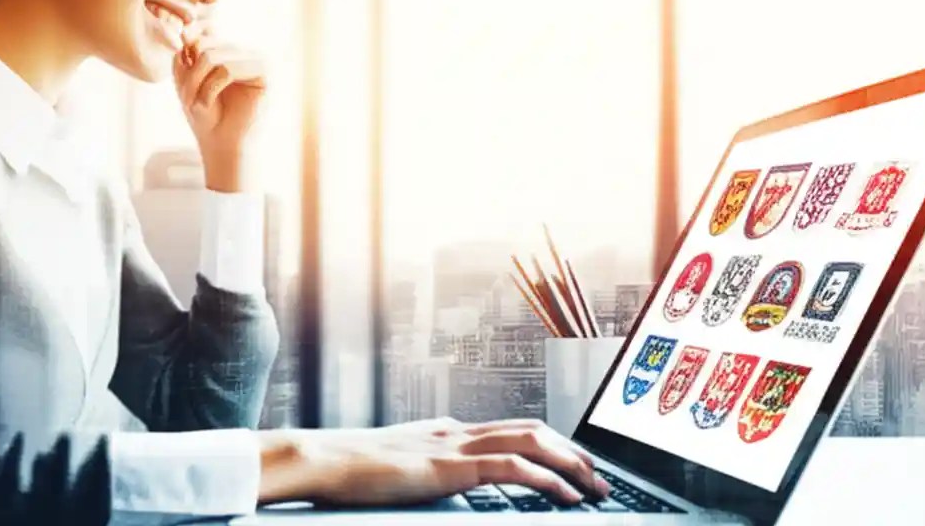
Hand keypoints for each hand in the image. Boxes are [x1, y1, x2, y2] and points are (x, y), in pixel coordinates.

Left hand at [171, 19, 265, 191]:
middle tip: (186, 99)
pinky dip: (210, 89)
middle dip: (190, 74)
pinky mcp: (265, 74)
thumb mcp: (186, 78)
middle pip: (205, 45)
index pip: (201, 35)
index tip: (182, 82)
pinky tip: (208, 104)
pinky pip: (228, 70)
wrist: (222, 145)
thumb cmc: (206, 115)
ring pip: (214, 57)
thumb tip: (187, 29)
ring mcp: (257, 60)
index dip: (186, 57)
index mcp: (229, 49)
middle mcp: (245, 51)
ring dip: (197, 84)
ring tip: (196, 104)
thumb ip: (186, 52)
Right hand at [259, 418, 609, 506]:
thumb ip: (424, 467)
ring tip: (595, 486)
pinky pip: (512, 469)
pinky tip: (565, 495)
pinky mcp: (450, 467)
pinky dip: (546, 479)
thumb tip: (441, 477)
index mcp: (447, 431)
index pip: (513, 429)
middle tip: (600, 476)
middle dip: (572, 451)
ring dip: (571, 464)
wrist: (324, 459)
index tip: (576, 463)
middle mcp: (457, 431)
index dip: (552, 444)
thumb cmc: (350, 469)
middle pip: (533, 430)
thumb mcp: (398, 466)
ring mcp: (455, 445)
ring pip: (532, 443)